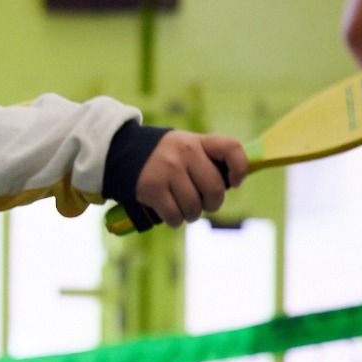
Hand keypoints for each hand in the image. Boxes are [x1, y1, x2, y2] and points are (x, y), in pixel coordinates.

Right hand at [133, 132, 247, 227]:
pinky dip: (175, 221)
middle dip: (212, 204)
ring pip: (194, 207)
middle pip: (214, 189)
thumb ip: (207, 160)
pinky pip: (174, 215)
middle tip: (203, 205)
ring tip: (185, 211)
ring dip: (192, 215)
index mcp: (197, 141)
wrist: (121, 151)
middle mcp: (184, 153)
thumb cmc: (163, 156)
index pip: (231, 148)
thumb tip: (232, 184)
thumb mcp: (185, 147)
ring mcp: (168, 170)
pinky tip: (171, 215)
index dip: (240, 168)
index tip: (235, 182)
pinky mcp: (152, 188)